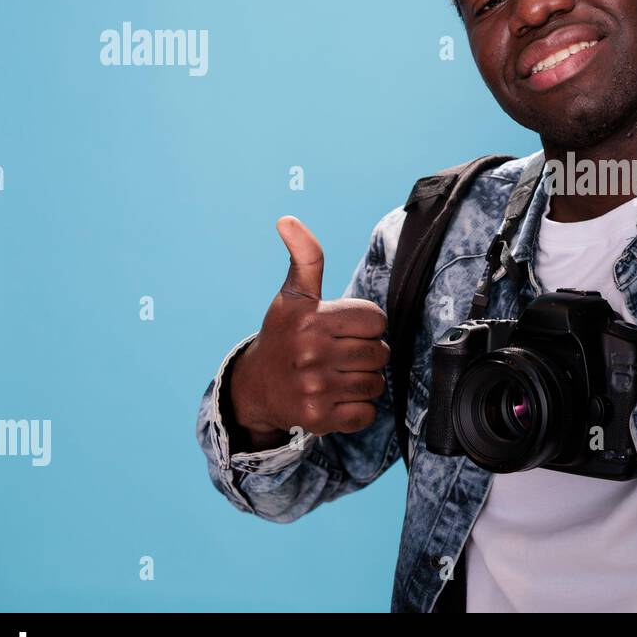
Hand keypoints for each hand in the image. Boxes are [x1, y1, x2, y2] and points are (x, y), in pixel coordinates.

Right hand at [227, 216, 389, 450]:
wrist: (256, 387)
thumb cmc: (284, 335)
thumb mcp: (293, 295)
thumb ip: (305, 256)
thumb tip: (287, 219)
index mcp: (311, 318)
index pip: (376, 321)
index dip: (366, 325)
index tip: (343, 329)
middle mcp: (311, 352)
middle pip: (379, 353)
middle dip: (366, 354)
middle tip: (340, 354)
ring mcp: (314, 387)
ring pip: (376, 384)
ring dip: (364, 382)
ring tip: (337, 375)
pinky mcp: (318, 417)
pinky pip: (366, 413)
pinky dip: (357, 409)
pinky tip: (336, 398)